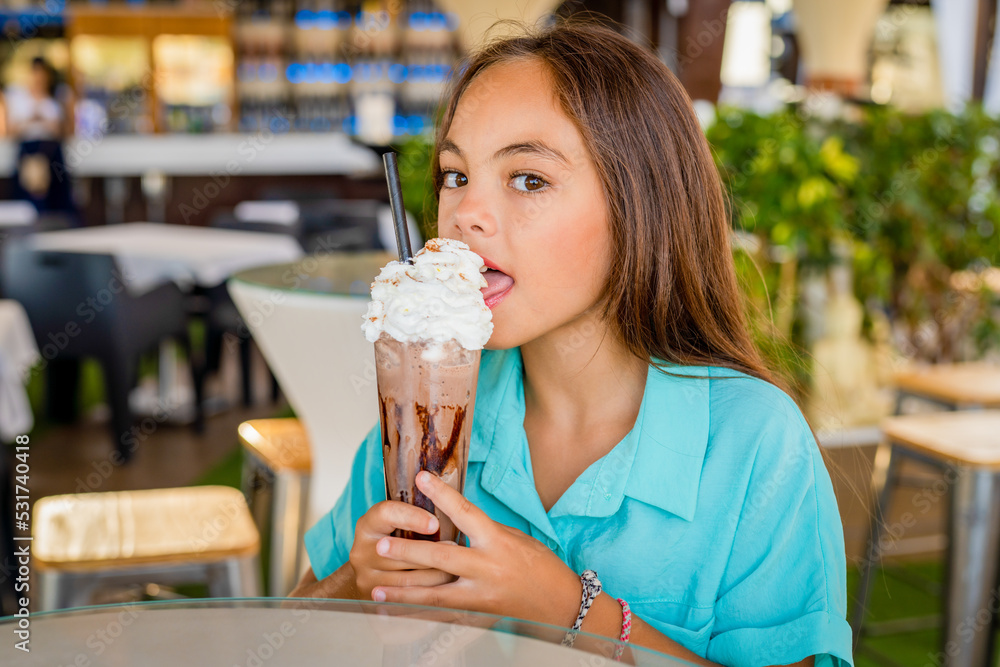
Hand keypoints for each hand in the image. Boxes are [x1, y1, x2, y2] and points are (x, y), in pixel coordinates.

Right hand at [350, 500, 455, 599]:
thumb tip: (451, 504)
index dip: (411, 517)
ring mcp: (366, 577)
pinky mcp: (376, 599)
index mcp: (368, 524)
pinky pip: (408, 598)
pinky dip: (430, 592)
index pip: (387, 514)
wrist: (372, 574)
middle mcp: (361, 551)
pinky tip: (448, 585)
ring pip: (407, 578)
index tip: (434, 523)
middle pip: (399, 551)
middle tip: (455, 546)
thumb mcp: (397, 525)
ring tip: (459, 566)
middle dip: (430, 550)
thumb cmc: (394, 541)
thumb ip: (416, 517)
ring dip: (436, 572)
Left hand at [371, 471, 581, 626]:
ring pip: (436, 593)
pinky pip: (443, 611)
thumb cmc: (541, 565)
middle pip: (442, 557)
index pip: (465, 512)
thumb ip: (484, 533)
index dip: (442, 495)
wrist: (561, 605)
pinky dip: (419, 611)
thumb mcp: (515, 539)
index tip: (421, 478)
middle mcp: (488, 567)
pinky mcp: (479, 612)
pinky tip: (397, 611)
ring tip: (376, 588)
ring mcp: (482, 593)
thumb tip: (457, 522)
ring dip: (403, 591)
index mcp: (497, 541)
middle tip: (381, 547)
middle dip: (409, 551)